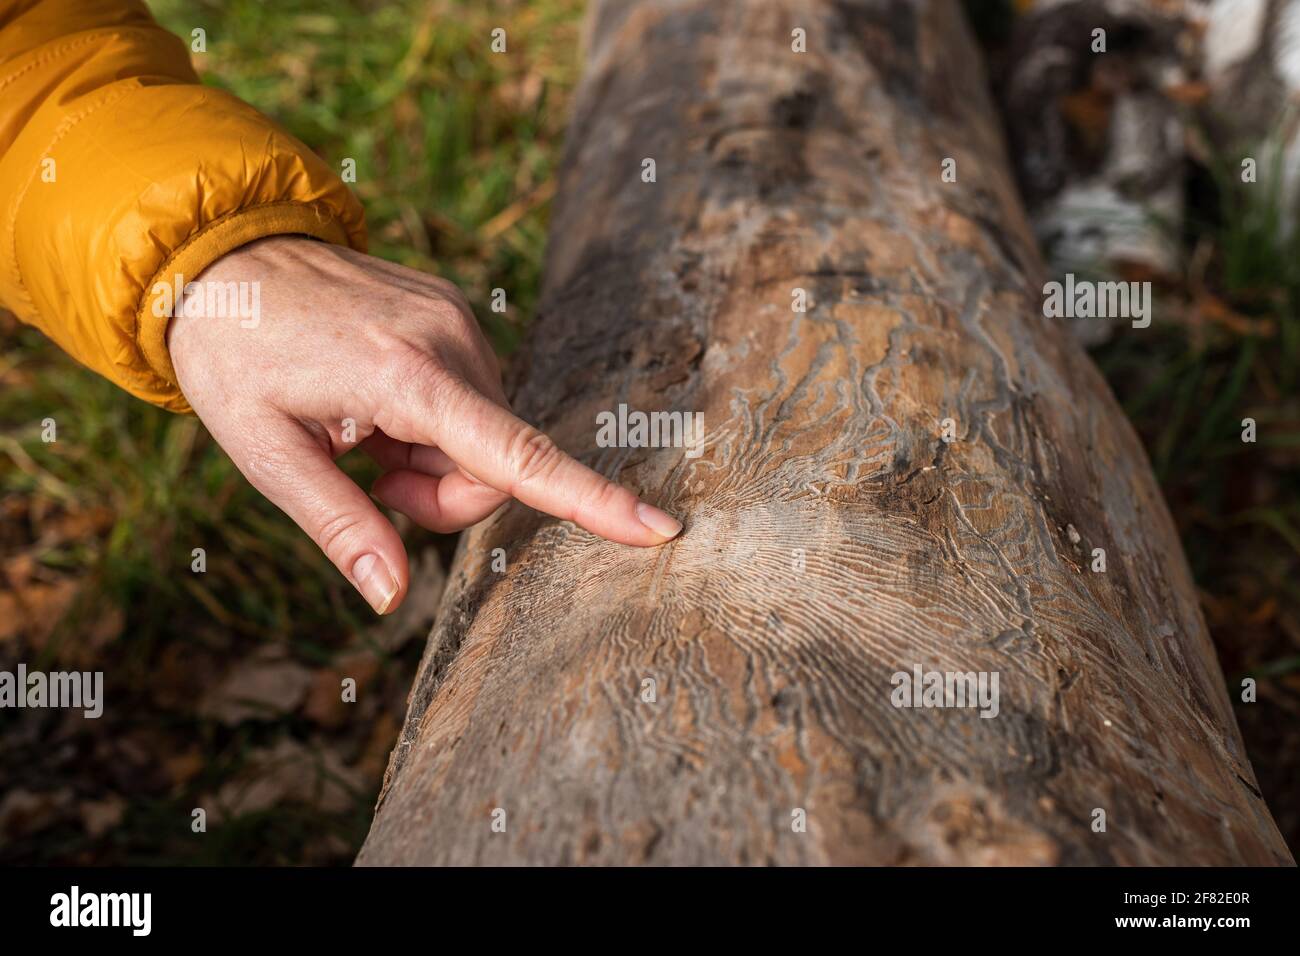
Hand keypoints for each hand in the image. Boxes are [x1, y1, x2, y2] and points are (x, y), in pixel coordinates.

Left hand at [168, 236, 681, 613]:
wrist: (221, 255)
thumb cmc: (233, 355)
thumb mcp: (266, 452)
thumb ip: (340, 525)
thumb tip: (392, 598)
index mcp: (404, 375)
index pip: (515, 455)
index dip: (588, 500)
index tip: (657, 528)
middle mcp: (449, 339)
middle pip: (498, 465)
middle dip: (445, 496)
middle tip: (372, 479)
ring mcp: (456, 320)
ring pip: (488, 436)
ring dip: (437, 459)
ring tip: (364, 434)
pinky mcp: (452, 313)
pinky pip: (474, 399)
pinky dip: (436, 423)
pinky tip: (378, 404)